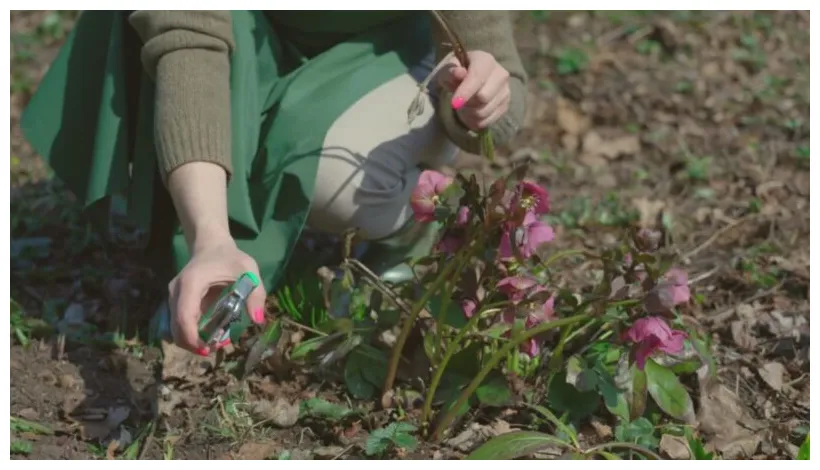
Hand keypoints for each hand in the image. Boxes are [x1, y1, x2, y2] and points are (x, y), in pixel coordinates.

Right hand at [168, 236, 265, 354]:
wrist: (211, 246)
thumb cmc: (230, 258)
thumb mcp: (248, 270)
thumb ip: (256, 294)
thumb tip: (258, 320)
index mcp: (191, 283)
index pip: (184, 316)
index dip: (192, 338)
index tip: (208, 349)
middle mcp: (176, 291)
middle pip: (176, 327)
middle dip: (193, 344)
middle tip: (215, 348)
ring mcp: (173, 297)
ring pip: (175, 328)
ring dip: (192, 341)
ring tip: (214, 342)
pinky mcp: (176, 302)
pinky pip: (180, 324)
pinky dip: (192, 334)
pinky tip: (209, 334)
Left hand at [438, 50, 510, 130]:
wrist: (470, 80)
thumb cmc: (456, 73)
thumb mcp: (447, 70)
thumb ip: (451, 71)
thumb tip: (458, 73)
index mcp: (485, 60)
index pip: (478, 77)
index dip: (466, 91)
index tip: (454, 103)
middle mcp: (501, 74)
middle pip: (483, 97)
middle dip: (467, 102)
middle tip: (459, 100)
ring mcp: (505, 91)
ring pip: (484, 111)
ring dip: (469, 113)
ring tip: (465, 106)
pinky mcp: (505, 105)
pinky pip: (488, 121)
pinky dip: (475, 121)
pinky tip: (471, 112)